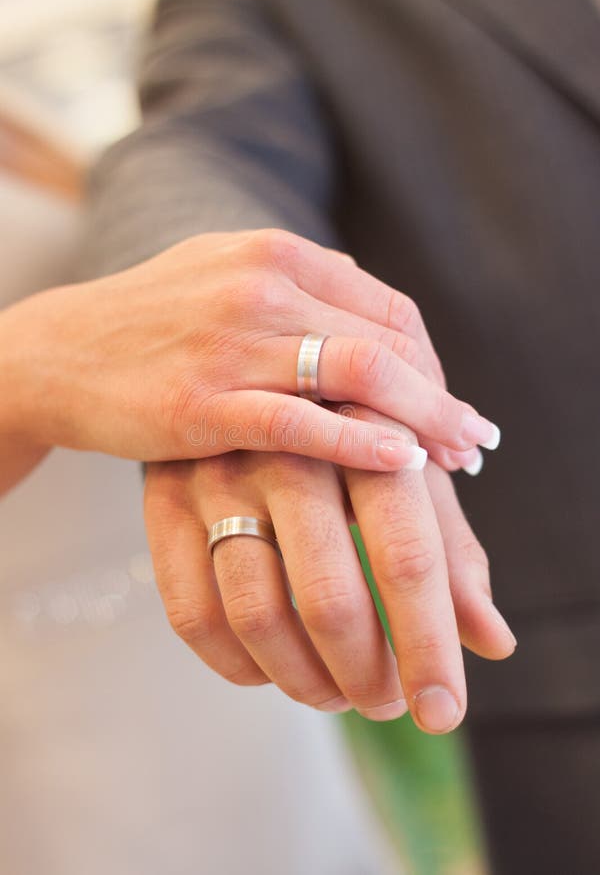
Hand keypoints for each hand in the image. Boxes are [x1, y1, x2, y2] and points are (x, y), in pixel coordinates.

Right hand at [1, 229, 497, 471]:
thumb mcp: (222, 273)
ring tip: (457, 458)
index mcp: (276, 253)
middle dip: (442, 396)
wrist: (56, 352)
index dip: (433, 362)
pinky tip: (403, 463)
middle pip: (390, 340)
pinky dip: (361, 442)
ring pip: (361, 374)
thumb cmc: (148, 321)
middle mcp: (262, 287)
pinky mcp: (202, 402)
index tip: (450, 403)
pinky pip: (301, 421)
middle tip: (473, 441)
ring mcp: (233, 343)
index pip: (388, 307)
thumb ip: (295, 283)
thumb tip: (366, 297)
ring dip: (424, 419)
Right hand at [144, 411, 514, 733]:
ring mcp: (217, 476)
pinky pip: (192, 613)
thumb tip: (495, 643)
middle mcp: (287, 452)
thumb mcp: (406, 474)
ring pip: (256, 615)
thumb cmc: (349, 433)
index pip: (408, 557)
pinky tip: (269, 671)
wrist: (246, 364)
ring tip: (336, 694)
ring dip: (304, 681)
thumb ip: (450, 555)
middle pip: (330, 599)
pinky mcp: (165, 502)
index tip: (444, 710)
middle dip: (367, 675)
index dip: (429, 645)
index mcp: (365, 435)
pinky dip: (236, 664)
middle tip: (387, 703)